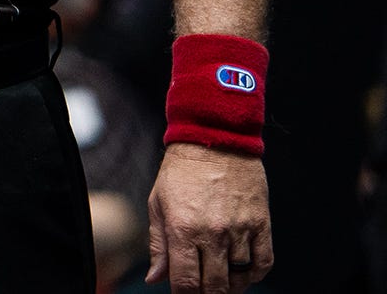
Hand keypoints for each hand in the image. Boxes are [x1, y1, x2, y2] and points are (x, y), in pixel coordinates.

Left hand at [147, 143, 270, 291]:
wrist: (213, 140)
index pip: (186, 281)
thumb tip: (155, 279)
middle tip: (202, 291)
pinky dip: (254, 274)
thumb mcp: (158, 204)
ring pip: (239, 276)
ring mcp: (240, 229)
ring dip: (230, 285)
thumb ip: (158, 245)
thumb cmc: (180, 173)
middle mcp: (212, 233)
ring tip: (221, 280)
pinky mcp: (261, 223)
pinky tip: (243, 274)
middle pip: (214, 285)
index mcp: (182, 229)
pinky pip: (263, 262)